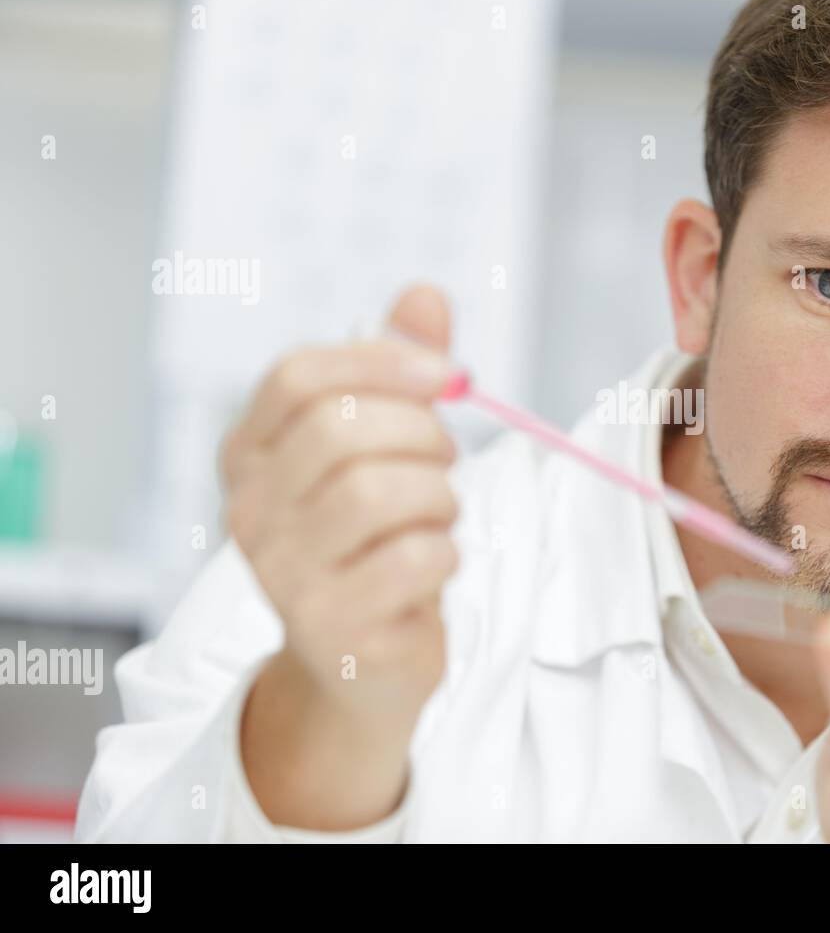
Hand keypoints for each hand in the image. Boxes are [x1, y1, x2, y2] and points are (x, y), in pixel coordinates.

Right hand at [224, 285, 459, 808]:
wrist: (362, 664)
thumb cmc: (375, 542)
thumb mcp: (387, 450)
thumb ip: (402, 373)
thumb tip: (424, 295)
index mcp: (251, 453)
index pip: (298, 376)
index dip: (382, 361)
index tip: (448, 374)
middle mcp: (250, 510)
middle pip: (339, 430)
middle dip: (421, 434)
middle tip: (445, 461)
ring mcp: (281, 574)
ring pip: (376, 492)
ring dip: (438, 497)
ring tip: (440, 516)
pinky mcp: (329, 629)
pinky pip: (411, 559)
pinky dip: (446, 553)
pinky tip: (436, 564)